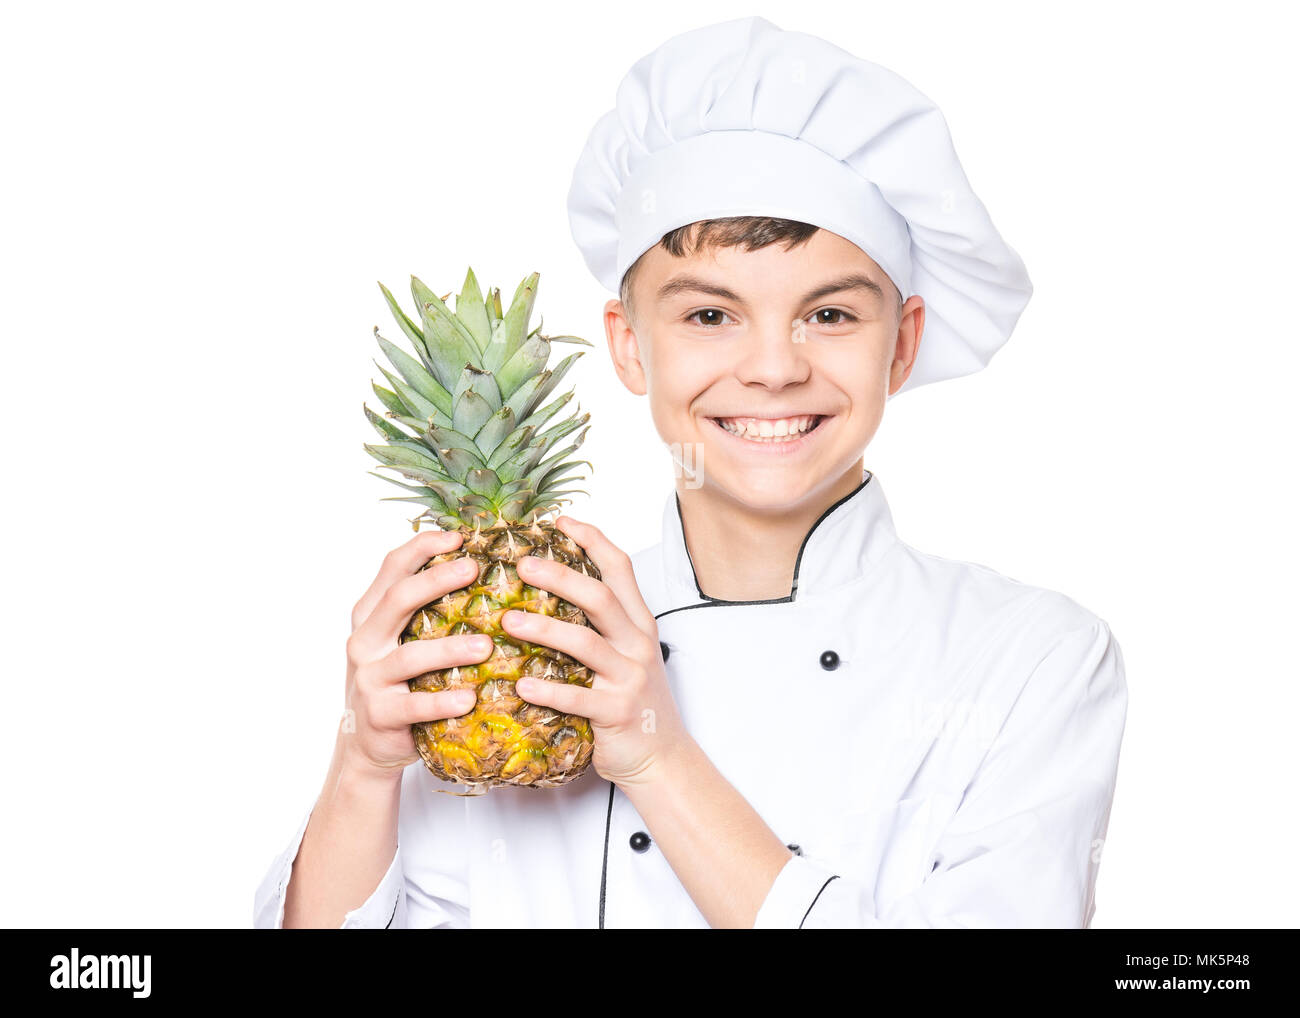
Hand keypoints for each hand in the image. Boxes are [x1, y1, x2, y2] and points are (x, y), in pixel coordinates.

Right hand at [340, 529, 492, 781]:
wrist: (367, 745)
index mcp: (370, 615)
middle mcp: (365, 641)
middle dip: (436, 580)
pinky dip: (442, 702)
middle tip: (474, 569)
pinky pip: (414, 706)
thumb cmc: (398, 683)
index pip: (391, 568)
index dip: (422, 546)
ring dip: (449, 648)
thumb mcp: (401, 640)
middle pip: (398, 600)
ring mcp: (369, 678)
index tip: (459, 536)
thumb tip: (481, 567)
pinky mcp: (380, 715)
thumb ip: (427, 610)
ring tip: (485, 645)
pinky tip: (469, 698)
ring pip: (409, 656)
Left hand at [502, 515, 690, 787]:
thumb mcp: (625, 655)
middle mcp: (636, 644)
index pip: (620, 568)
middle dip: (560, 576)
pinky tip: (521, 686)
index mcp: (638, 623)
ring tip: (508, 621)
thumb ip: (598, 625)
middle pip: (599, 597)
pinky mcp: (617, 712)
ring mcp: (629, 677)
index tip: (559, 521)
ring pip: (586, 643)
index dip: (592, 540)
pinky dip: (548, 691)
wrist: (661, 756)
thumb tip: (549, 594)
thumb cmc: (631, 702)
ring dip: (545, 628)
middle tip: (522, 564)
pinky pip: (578, 699)